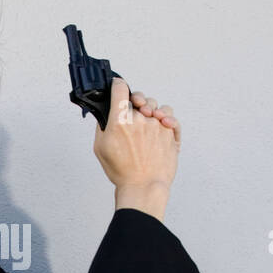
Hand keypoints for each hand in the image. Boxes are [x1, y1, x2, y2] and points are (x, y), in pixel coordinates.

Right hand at [93, 78, 180, 195]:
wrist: (144, 186)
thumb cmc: (123, 171)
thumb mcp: (101, 148)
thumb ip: (103, 126)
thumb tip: (107, 113)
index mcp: (120, 120)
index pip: (120, 88)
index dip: (118, 85)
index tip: (118, 87)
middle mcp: (140, 119)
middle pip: (139, 98)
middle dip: (135, 102)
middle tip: (133, 112)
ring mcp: (157, 124)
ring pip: (158, 106)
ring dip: (152, 111)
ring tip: (148, 122)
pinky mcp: (170, 132)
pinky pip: (170, 117)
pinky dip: (165, 119)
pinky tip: (160, 126)